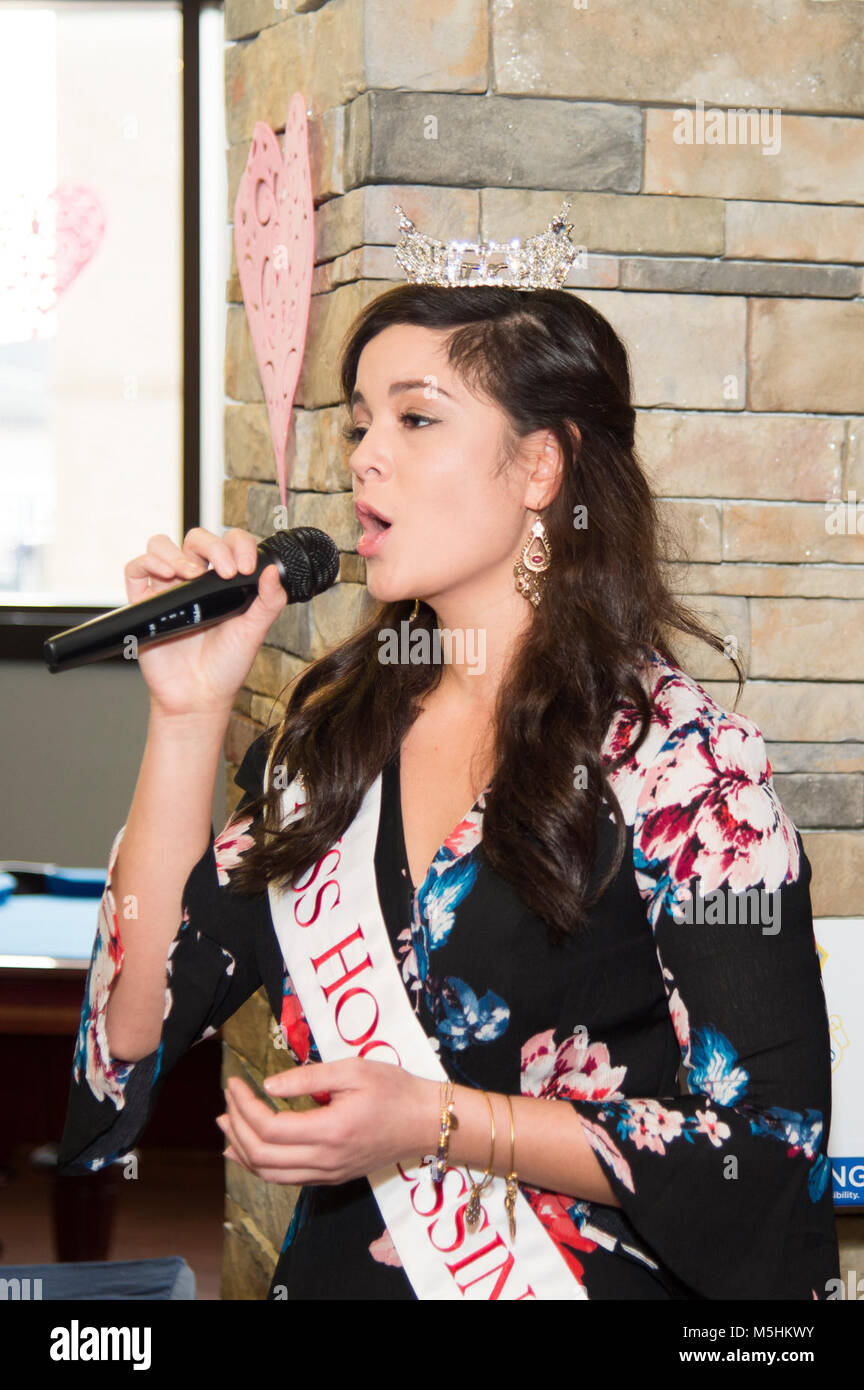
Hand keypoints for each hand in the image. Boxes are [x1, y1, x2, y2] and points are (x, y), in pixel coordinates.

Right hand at [123, 527, 287, 716]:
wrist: (198, 697)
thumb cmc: (225, 667)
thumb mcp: (254, 632)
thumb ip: (269, 602)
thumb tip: (272, 571)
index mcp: (223, 583)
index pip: (228, 543)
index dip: (237, 545)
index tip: (247, 567)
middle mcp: (194, 582)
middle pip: (195, 539)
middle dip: (213, 547)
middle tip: (227, 572)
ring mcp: (168, 590)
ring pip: (161, 546)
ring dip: (176, 552)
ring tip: (192, 575)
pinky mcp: (144, 604)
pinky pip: (135, 569)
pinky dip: (147, 562)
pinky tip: (166, 576)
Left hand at [216, 1060, 437, 1185]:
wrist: (426, 1123)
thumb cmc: (395, 1090)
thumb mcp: (354, 1070)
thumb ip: (308, 1077)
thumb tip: (268, 1086)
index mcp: (331, 1131)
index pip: (270, 1128)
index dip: (244, 1106)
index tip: (234, 1082)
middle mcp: (326, 1160)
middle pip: (262, 1156)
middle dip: (236, 1127)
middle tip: (227, 1099)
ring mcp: (328, 1174)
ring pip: (270, 1175)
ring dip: (242, 1150)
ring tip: (226, 1124)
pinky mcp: (332, 1178)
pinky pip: (286, 1179)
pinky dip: (260, 1166)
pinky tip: (247, 1150)